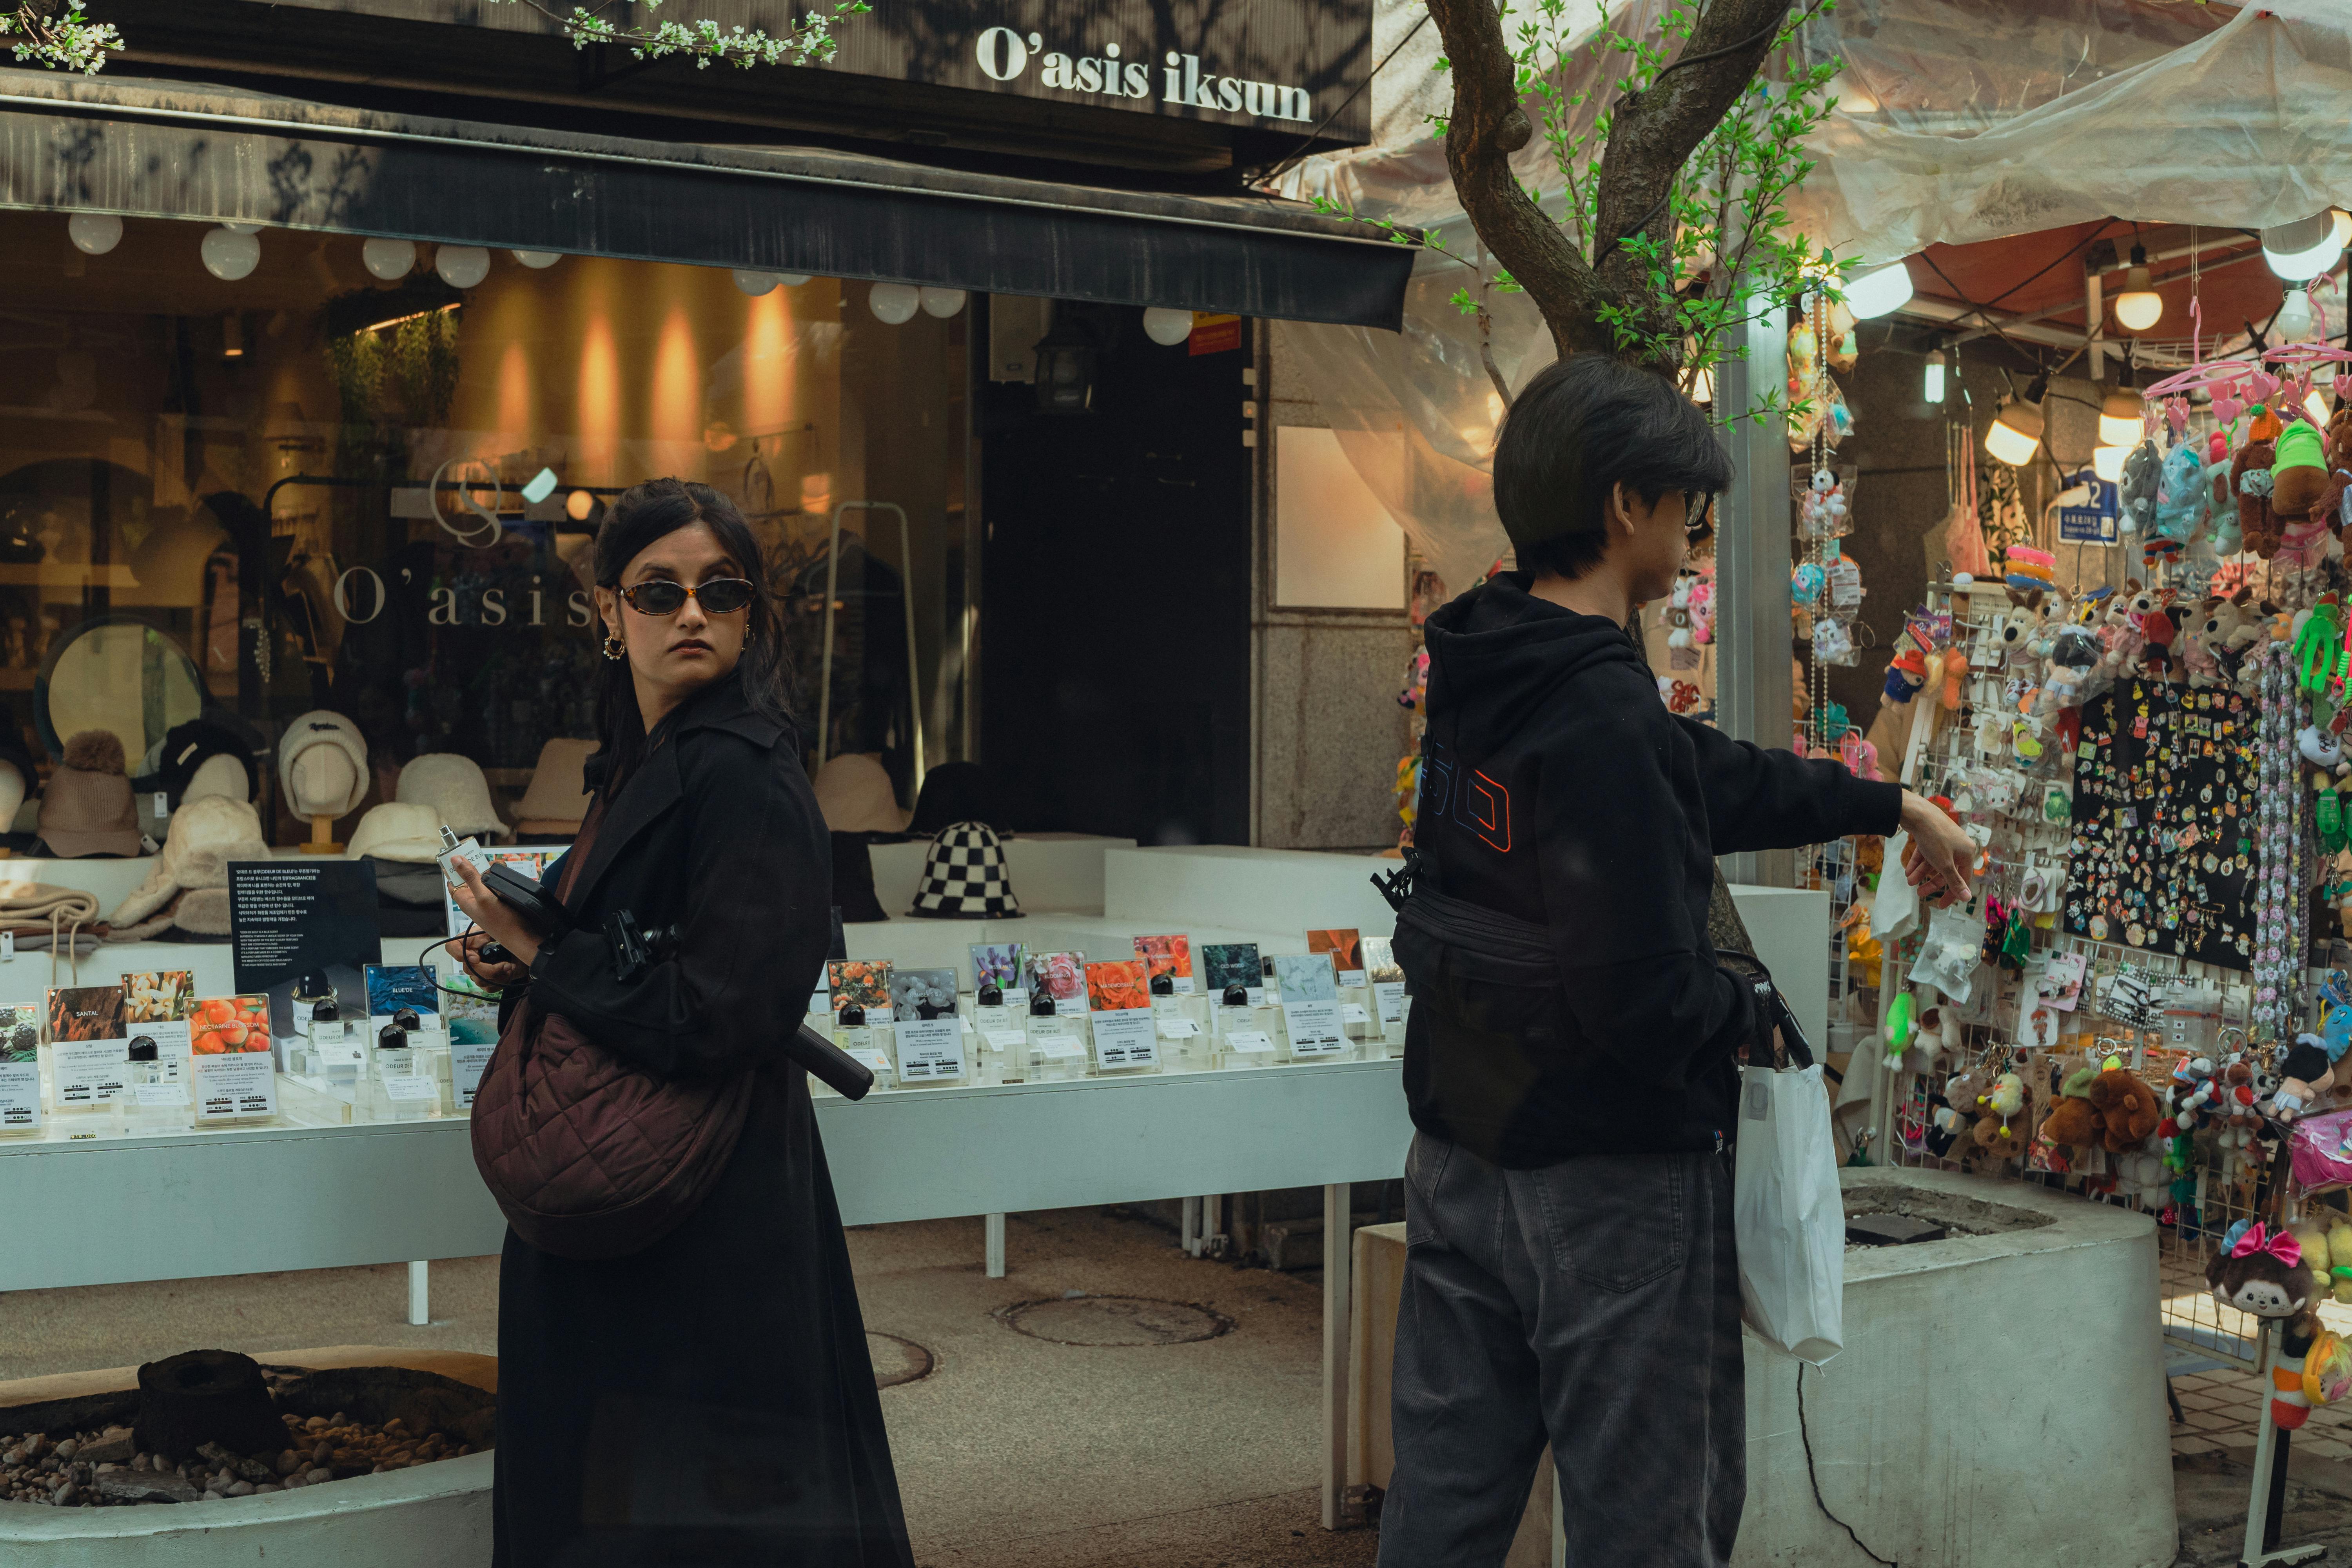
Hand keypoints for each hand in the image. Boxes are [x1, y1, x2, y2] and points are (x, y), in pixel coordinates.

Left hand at [449, 856, 541, 969]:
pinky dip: (501, 879)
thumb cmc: (502, 922)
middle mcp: (475, 900)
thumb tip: (456, 860)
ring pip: (485, 881)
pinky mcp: (500, 902)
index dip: (454, 869)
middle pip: (471, 878)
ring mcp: (488, 901)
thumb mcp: (483, 897)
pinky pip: (496, 886)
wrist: (523, 937)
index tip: (458, 856)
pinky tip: (507, 878)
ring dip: (491, 872)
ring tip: (500, 868)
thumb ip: (470, 878)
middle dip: (477, 867)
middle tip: (485, 860)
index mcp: (465, 900)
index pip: (453, 881)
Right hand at [454, 930, 529, 991]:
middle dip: (491, 970)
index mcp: (468, 941)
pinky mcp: (486, 981)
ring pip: (480, 981)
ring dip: (499, 976)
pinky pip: (489, 988)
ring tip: (511, 967)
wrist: (521, 946)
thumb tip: (487, 935)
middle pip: (469, 969)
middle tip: (507, 964)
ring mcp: (476, 971)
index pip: (451, 947)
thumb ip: (490, 928)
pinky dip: (502, 983)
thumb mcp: (498, 927)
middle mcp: (469, 957)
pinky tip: (509, 973)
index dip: (459, 954)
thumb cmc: (508, 933)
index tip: (476, 958)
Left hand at [1898, 789, 1975, 907]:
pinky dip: (1918, 862)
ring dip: (1921, 873)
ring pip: (1934, 862)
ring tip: (1909, 881)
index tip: (1939, 904)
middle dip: (1931, 882)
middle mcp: (1958, 845)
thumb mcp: (1945, 864)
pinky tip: (1907, 871)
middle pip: (1946, 870)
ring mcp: (1944, 839)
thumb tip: (1968, 898)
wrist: (1918, 813)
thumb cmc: (1935, 839)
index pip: (1962, 878)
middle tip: (1919, 893)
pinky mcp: (1931, 835)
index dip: (1951, 893)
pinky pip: (1926, 853)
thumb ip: (1955, 882)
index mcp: (1967, 852)